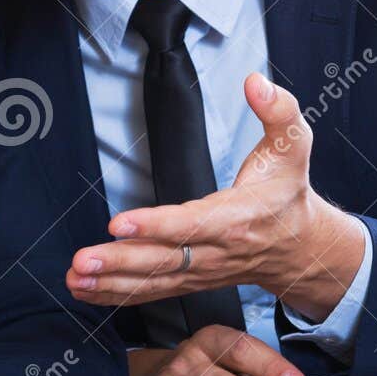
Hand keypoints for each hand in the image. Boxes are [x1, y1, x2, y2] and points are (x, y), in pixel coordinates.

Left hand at [68, 73, 365, 321]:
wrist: (300, 246)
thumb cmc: (288, 190)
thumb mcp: (294, 144)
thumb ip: (278, 109)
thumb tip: (255, 82)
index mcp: (239, 217)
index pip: (193, 223)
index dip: (156, 225)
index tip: (118, 223)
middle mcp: (218, 250)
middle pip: (165, 259)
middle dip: (121, 261)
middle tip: (83, 260)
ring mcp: (203, 270)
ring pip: (154, 280)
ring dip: (112, 282)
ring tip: (76, 277)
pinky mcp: (192, 280)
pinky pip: (153, 291)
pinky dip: (118, 293)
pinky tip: (85, 290)